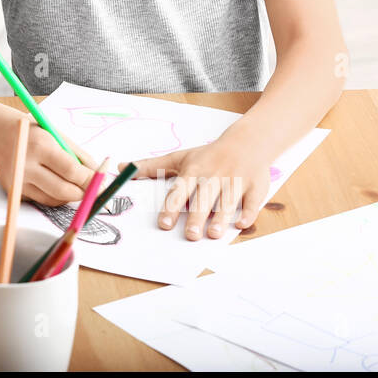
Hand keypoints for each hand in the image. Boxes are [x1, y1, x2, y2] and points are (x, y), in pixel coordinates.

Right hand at [0, 119, 96, 206]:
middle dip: (83, 193)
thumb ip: (79, 157)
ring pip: (53, 200)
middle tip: (94, 190)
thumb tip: (99, 177)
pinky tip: (56, 184)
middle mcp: (26, 164)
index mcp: (40, 145)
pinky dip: (54, 196)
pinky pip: (41, 200)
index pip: (71, 171)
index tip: (102, 184)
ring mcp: (18, 180)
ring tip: (74, 184)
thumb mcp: (58, 136)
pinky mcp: (13, 190)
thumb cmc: (34, 132)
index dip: (90, 180)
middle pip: (63, 190)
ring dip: (69, 196)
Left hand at [117, 133, 271, 239]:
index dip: (172, 207)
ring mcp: (236, 181)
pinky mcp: (255, 186)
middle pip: (204, 198)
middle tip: (190, 235)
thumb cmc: (208, 155)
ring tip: (213, 235)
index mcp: (194, 171)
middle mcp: (214, 176)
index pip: (180, 190)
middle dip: (197, 216)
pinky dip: (248, 213)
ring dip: (221, 218)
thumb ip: (150, 166)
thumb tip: (121, 167)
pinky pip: (253, 201)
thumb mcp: (179, 158)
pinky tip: (241, 224)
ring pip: (228, 201)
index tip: (164, 224)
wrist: (247, 142)